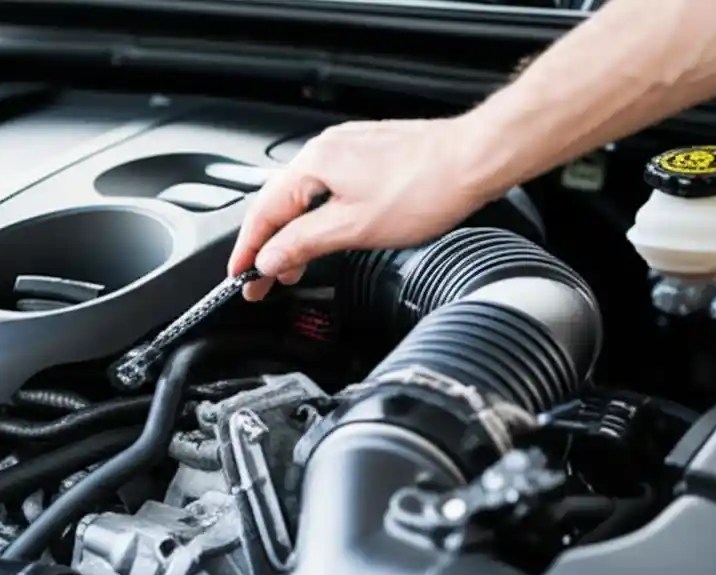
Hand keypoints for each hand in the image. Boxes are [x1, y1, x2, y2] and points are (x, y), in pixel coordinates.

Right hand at [229, 117, 497, 299]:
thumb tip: (270, 258)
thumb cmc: (426, 186)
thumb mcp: (353, 228)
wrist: (476, 158)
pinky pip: (326, 189)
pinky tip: (323, 235)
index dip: (247, 251)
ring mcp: (347, 150)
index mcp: (313, 164)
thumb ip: (303, 244)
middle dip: (268, 247)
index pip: (262, 214)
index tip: (239, 277)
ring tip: (293, 268)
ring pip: (303, 198)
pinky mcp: (368, 155)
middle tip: (263, 282)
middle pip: (279, 205)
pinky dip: (315, 217)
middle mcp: (325, 150)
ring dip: (293, 235)